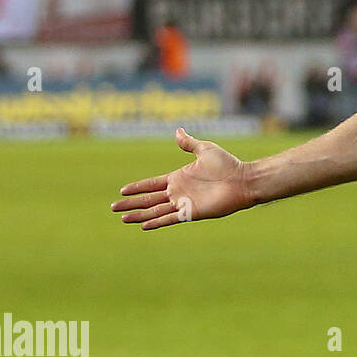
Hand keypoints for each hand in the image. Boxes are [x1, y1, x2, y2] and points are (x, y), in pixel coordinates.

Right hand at [111, 127, 253, 229]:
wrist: (242, 180)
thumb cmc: (228, 165)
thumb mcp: (205, 150)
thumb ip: (189, 143)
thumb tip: (177, 130)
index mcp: (179, 177)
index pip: (152, 184)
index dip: (137, 187)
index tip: (122, 191)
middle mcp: (178, 192)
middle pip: (149, 199)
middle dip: (131, 203)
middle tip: (114, 208)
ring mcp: (184, 203)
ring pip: (155, 211)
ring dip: (139, 215)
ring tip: (123, 218)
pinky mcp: (191, 213)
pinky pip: (170, 219)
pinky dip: (156, 222)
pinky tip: (143, 226)